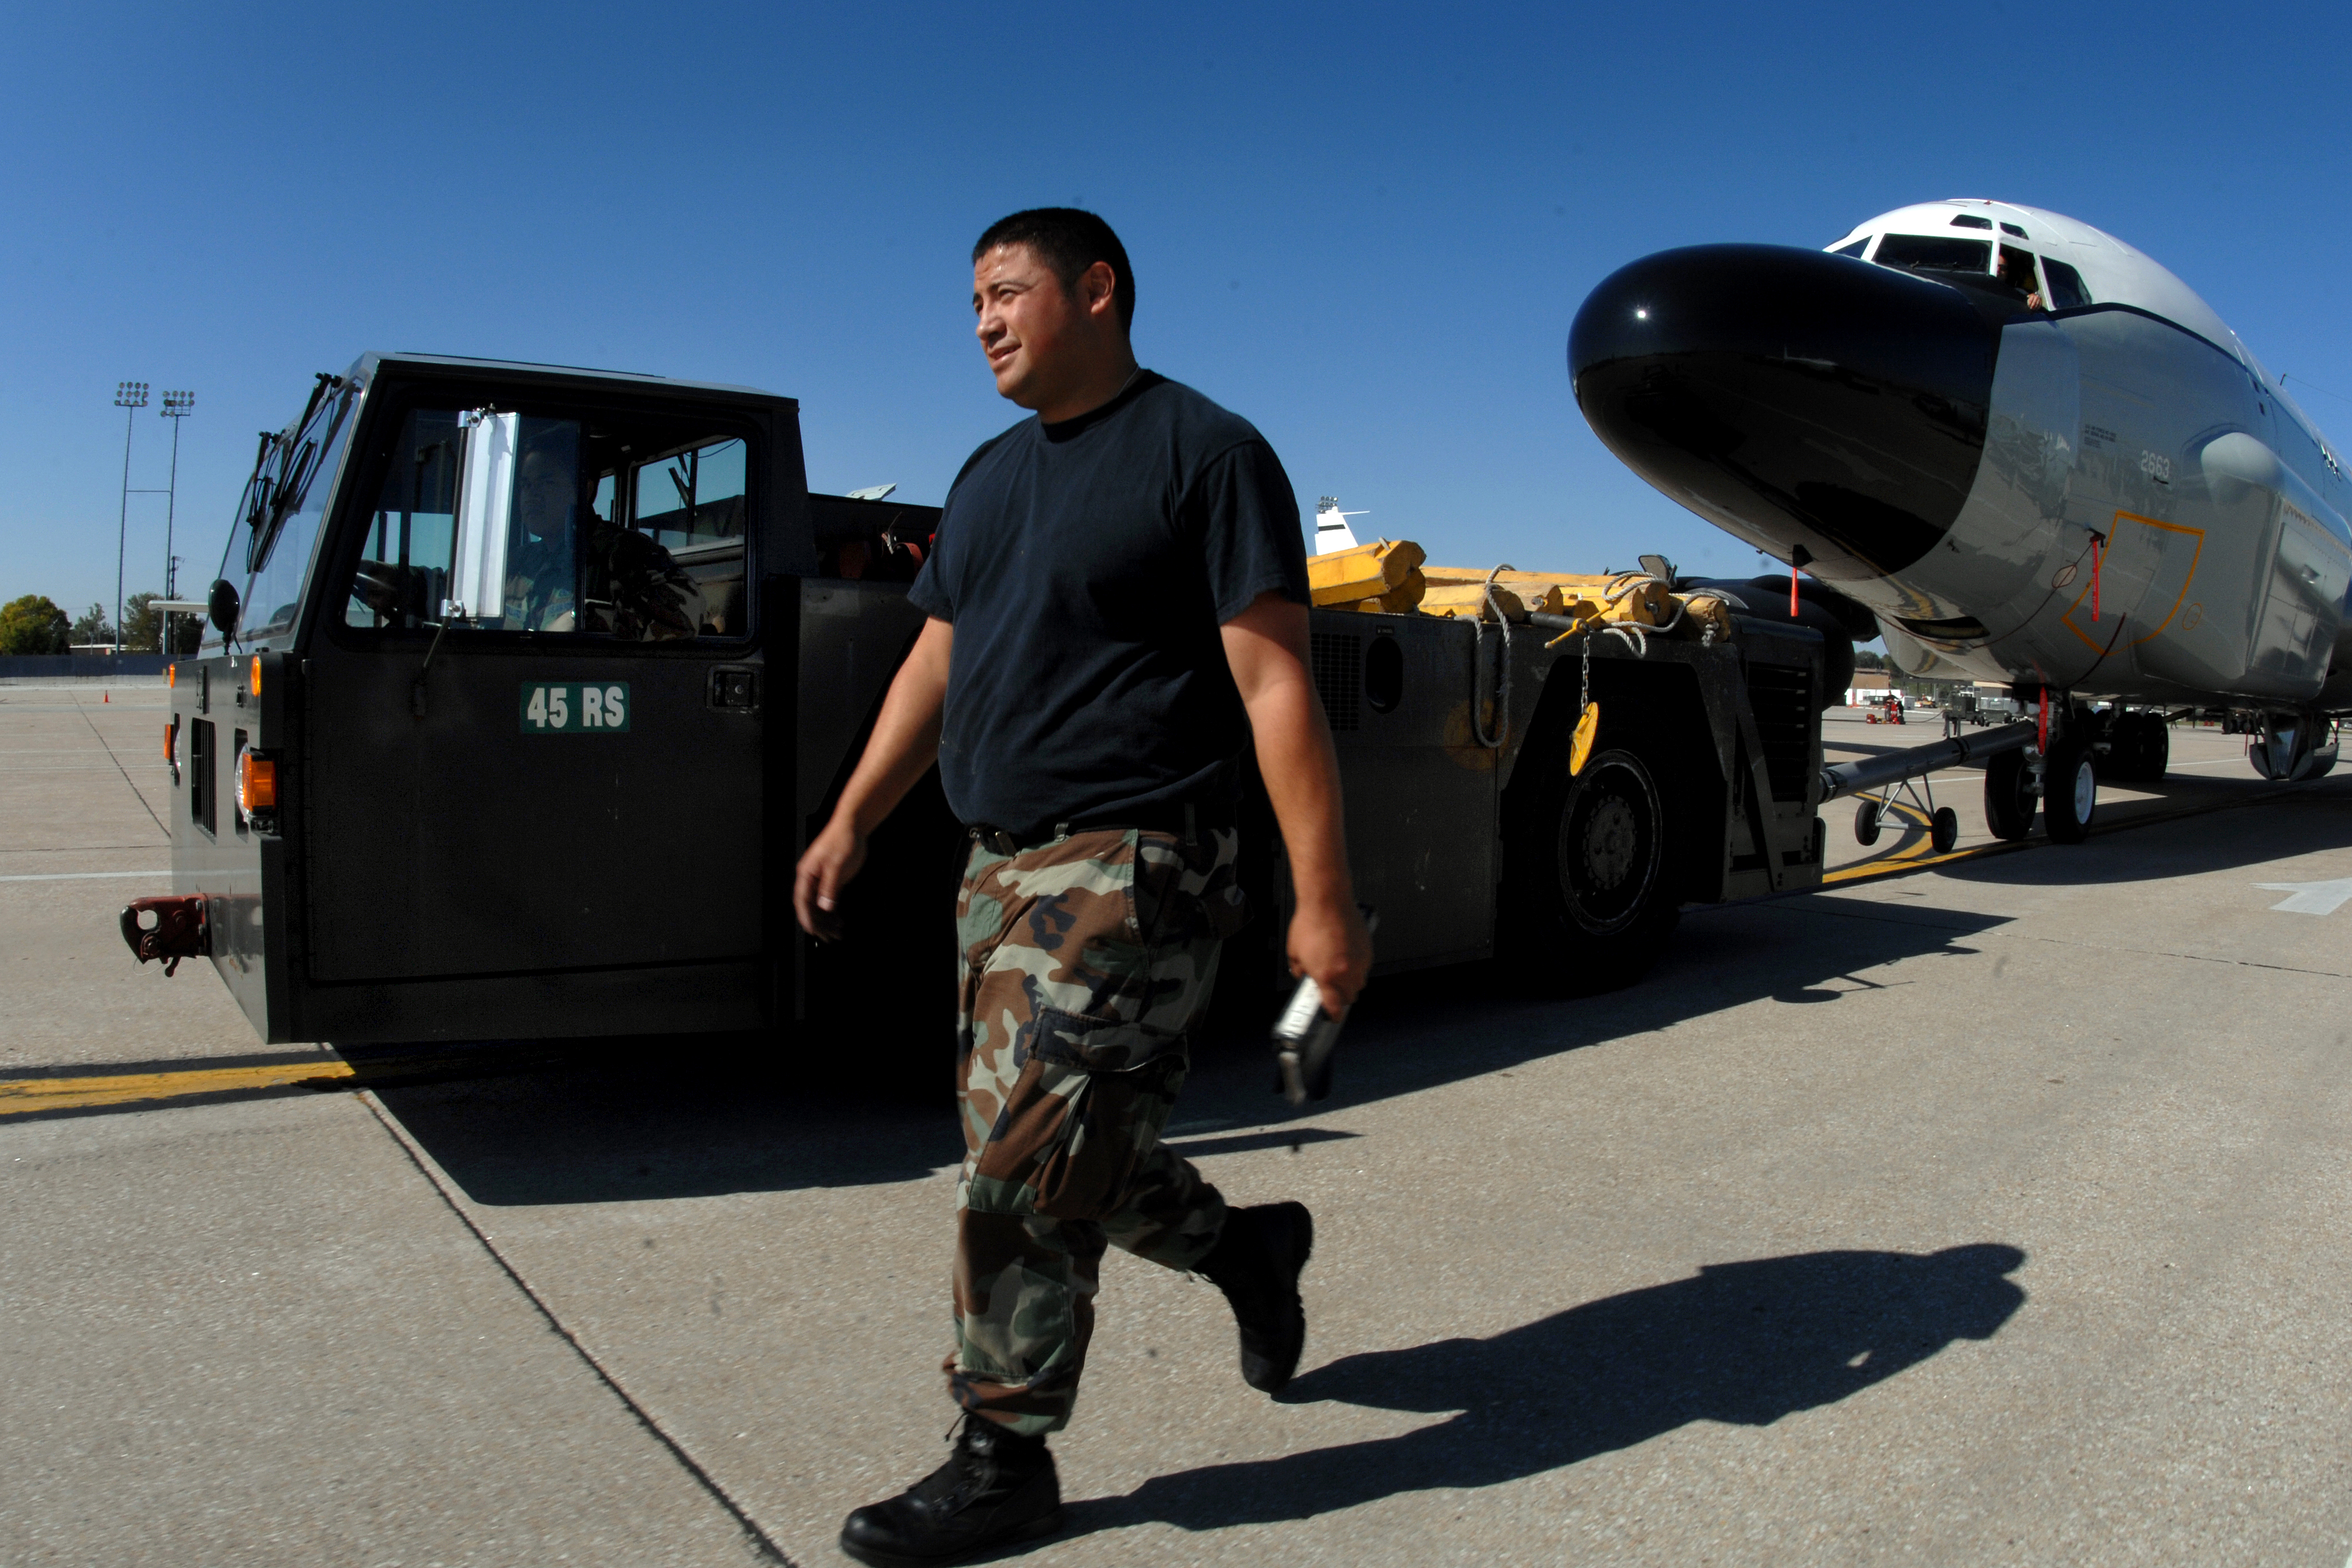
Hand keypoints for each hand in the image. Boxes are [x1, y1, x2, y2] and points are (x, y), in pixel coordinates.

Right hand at [794, 815, 867, 939]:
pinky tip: (838, 920)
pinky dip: (832, 911)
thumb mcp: (838, 866)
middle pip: (809, 906)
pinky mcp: (829, 879)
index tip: (813, 932)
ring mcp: (819, 878)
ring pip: (818, 905)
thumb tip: (825, 907)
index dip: (806, 918)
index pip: (802, 901)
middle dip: (818, 923)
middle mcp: (810, 877)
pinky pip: (826, 899)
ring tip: (837, 933)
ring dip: (826, 920)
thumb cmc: (843, 841)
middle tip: (830, 938)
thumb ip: (830, 888)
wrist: (853, 825)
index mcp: (807, 873)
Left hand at [1287, 894, 1372, 1013]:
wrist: (1328, 901)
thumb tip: (1303, 976)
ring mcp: (1359, 962)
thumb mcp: (1294, 952)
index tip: (1331, 1016)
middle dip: (1341, 997)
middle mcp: (1346, 973)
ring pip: (1359, 983)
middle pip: (1349, 998)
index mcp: (1326, 977)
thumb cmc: (1310, 923)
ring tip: (1338, 969)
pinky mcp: (1367, 951)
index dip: (1333, 1015)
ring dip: (1350, 982)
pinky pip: (1364, 967)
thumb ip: (1299, 970)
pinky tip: (1345, 954)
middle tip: (1330, 988)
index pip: (1334, 1007)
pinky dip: (1356, 966)